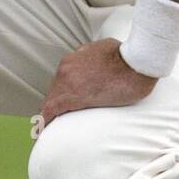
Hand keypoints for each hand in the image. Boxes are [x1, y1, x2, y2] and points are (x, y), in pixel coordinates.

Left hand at [38, 39, 156, 129]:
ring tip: (44, 128)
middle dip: (54, 105)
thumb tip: (92, 63)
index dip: (59, 93)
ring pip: (51, 100)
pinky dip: (45, 120)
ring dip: (49, 114)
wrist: (137, 62)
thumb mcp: (104, 48)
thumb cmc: (128, 57)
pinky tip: (41, 130)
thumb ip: (92, 56)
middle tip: (53, 120)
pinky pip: (52, 110)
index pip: (61, 80)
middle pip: (54, 91)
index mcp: (73, 59)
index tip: (59, 103)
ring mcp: (68, 82)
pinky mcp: (73, 97)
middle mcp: (66, 69)